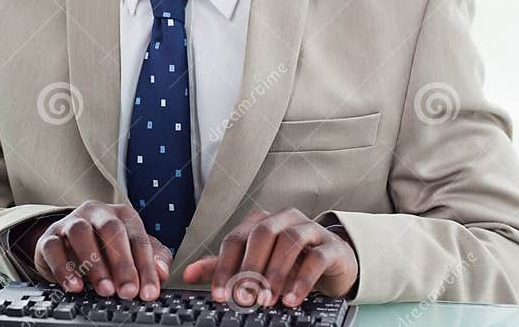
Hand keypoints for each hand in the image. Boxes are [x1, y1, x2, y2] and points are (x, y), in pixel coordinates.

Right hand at [33, 200, 171, 299]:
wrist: (67, 245)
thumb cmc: (106, 248)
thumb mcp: (132, 251)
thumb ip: (153, 259)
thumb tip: (162, 272)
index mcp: (122, 214)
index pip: (137, 238)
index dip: (145, 266)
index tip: (149, 292)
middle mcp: (97, 213)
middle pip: (112, 230)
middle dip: (122, 263)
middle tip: (128, 291)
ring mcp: (71, 222)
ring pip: (81, 233)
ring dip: (95, 264)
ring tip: (105, 290)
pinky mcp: (49, 237)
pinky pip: (54, 249)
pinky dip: (64, 269)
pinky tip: (75, 287)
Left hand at [182, 208, 357, 306]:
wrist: (331, 260)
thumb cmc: (288, 260)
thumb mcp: (253, 263)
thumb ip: (222, 267)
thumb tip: (187, 274)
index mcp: (259, 222)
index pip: (235, 240)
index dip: (225, 268)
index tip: (219, 295)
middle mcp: (282, 219)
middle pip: (261, 235)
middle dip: (250, 268)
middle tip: (243, 297)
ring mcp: (308, 228)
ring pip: (289, 241)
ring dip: (275, 272)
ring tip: (268, 299)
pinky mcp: (329, 245)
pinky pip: (315, 258)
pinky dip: (302, 280)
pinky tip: (291, 299)